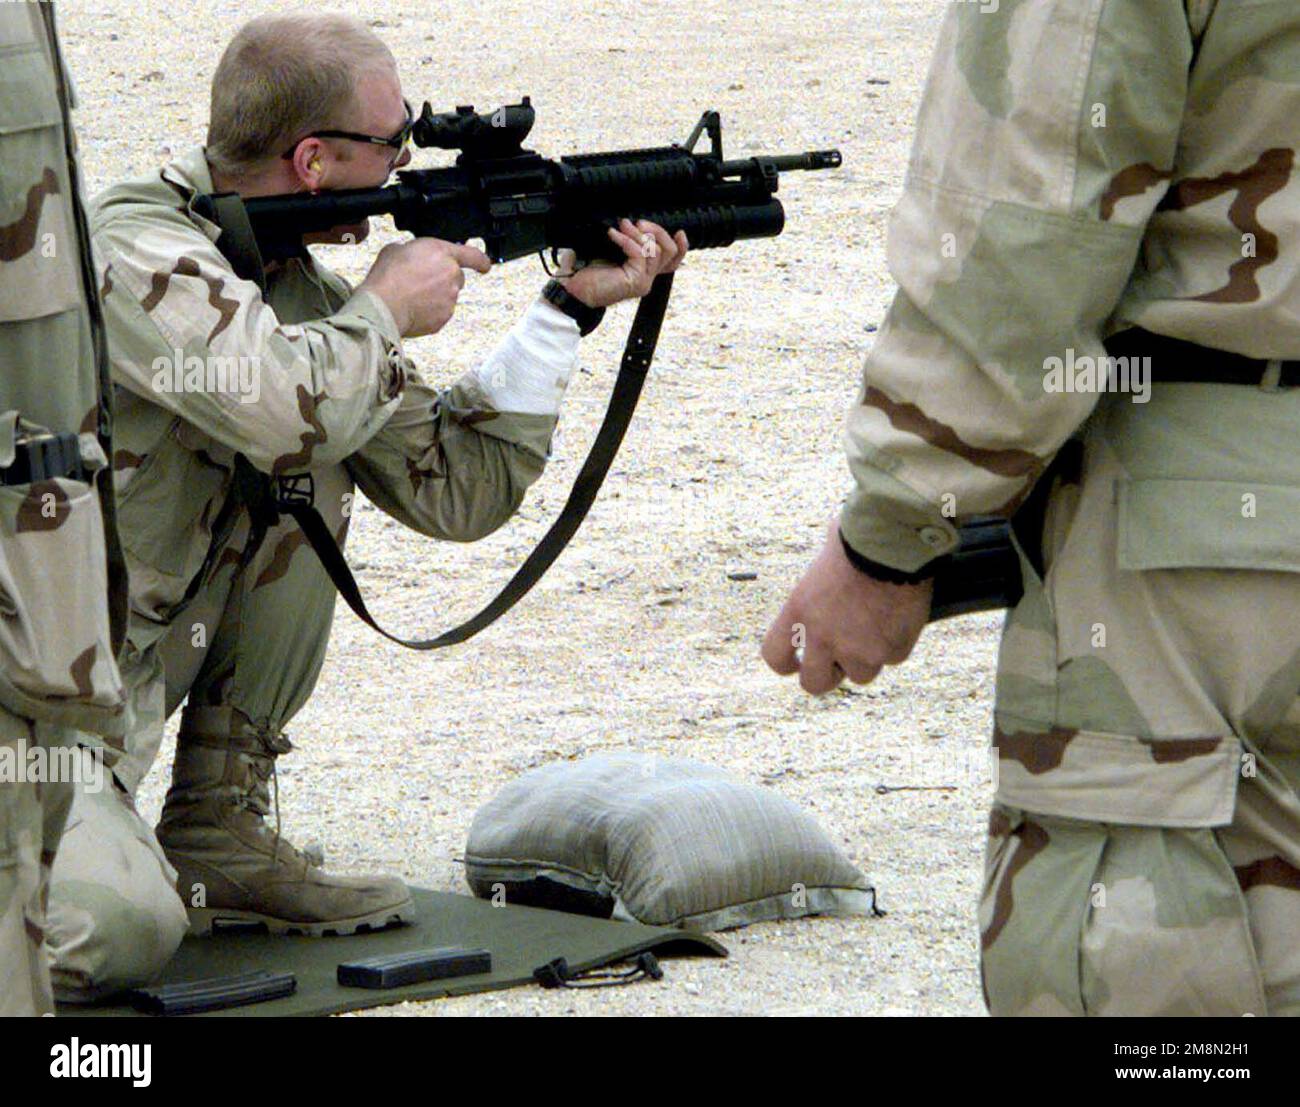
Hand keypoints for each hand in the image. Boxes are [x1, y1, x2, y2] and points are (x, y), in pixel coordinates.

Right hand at [358, 238, 491, 337]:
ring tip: (411, 295)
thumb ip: (413, 251)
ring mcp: (450, 299)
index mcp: (443, 253)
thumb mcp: (396, 249)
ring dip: (434, 296)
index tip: (485, 266)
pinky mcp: (444, 318)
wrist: (383, 306)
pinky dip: (429, 312)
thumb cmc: (388, 277)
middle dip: (442, 279)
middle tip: (421, 281)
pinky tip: (412, 308)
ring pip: (447, 296)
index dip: (481, 261)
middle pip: (456, 278)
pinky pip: (440, 313)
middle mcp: (452, 276)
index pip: (474, 255)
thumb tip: (411, 257)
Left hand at [557, 219, 688, 307]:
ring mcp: (643, 282)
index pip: (673, 261)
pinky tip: (612, 235)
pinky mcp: (635, 282)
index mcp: (644, 270)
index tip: (679, 230)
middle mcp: (648, 277)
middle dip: (657, 231)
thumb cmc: (587, 269)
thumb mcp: (609, 249)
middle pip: (669, 251)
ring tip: (620, 226)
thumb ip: (627, 240)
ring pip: (655, 251)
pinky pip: (639, 254)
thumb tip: (633, 221)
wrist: (572, 289)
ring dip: (637, 234)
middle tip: (637, 223)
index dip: (682, 245)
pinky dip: (626, 241)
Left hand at [762, 519, 932, 693]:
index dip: (787, 663)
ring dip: (868, 657)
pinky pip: (893, 657)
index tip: (797, 662)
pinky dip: (897, 642)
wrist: (895, 542)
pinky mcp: (892, 650)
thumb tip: (828, 569)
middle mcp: (823, 637)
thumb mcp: (825, 557)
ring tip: (879, 628)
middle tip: (840, 662)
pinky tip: (901, 617)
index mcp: (798, 611)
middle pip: (814, 683)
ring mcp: (858, 649)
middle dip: (828, 675)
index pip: (775, 656)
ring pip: (861, 674)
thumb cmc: (858, 537)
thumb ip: (821, 581)